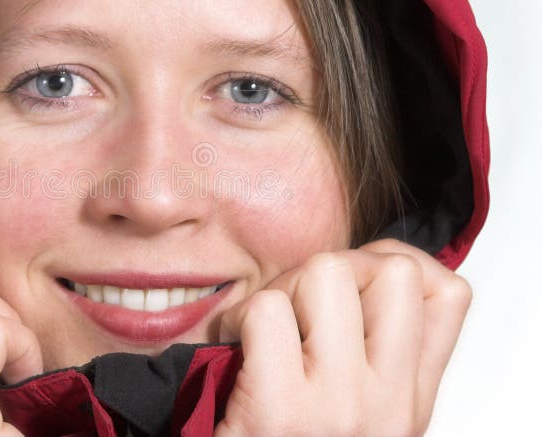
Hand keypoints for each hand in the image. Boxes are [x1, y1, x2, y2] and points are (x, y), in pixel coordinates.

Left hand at [216, 239, 472, 436]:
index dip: (391, 266)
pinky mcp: (278, 411)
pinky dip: (237, 318)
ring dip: (282, 288)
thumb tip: (373, 272)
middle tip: (295, 306)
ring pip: (326, 273)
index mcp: (409, 401)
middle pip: (391, 269)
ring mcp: (339, 408)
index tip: (349, 285)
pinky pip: (266, 310)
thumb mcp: (360, 413)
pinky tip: (231, 349)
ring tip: (262, 329)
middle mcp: (388, 405)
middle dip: (333, 269)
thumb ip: (378, 354)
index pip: (446, 291)